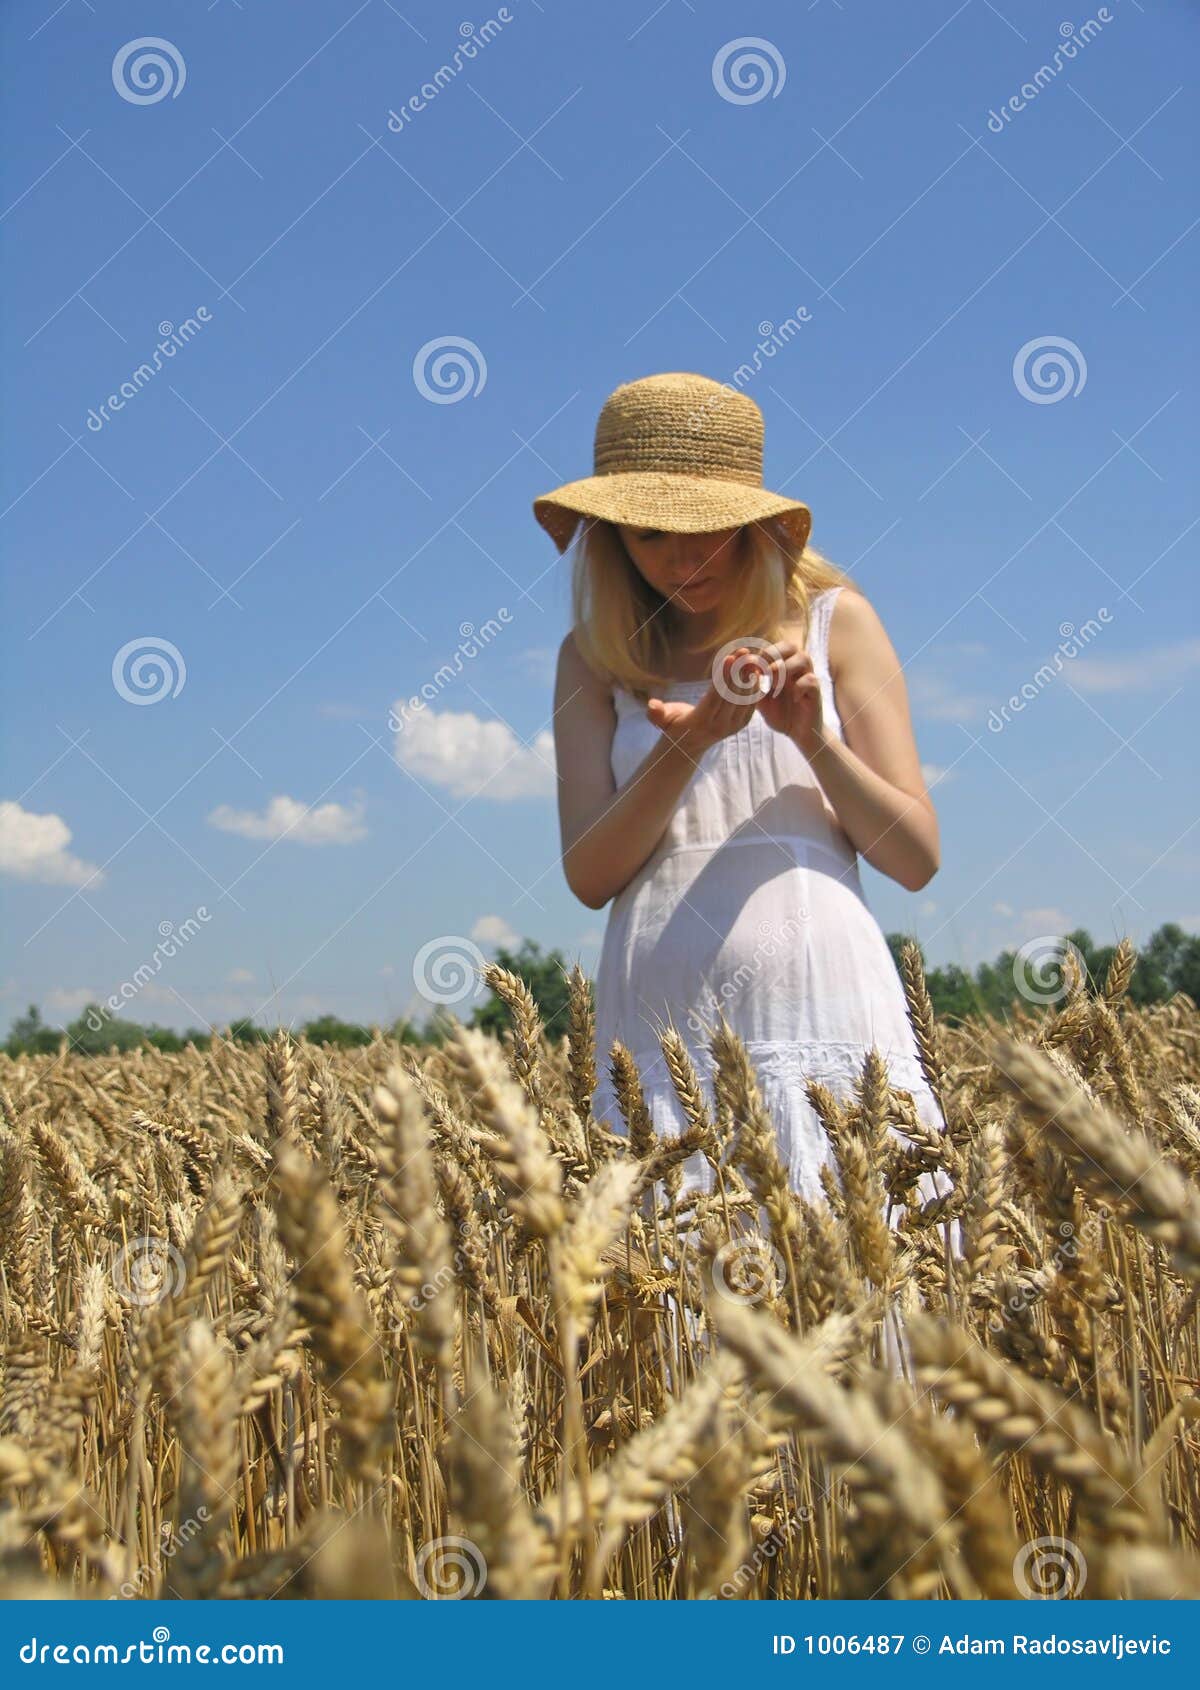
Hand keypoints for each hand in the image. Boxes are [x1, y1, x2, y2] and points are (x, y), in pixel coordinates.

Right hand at [646, 647, 765, 756]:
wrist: (687, 746)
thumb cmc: (671, 726)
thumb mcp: (660, 720)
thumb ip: (656, 713)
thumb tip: (651, 705)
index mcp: (701, 721)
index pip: (715, 696)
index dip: (724, 677)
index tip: (730, 657)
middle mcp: (719, 726)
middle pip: (733, 695)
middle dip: (739, 672)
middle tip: (744, 651)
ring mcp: (732, 727)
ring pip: (744, 699)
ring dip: (749, 677)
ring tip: (751, 657)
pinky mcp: (740, 725)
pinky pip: (751, 705)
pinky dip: (755, 688)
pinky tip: (756, 671)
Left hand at [752, 639, 826, 756]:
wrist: (798, 732)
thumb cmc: (779, 713)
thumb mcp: (759, 699)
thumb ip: (751, 685)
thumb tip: (739, 669)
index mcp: (783, 665)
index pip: (773, 647)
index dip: (761, 654)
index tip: (750, 669)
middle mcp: (797, 667)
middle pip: (790, 646)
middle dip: (773, 655)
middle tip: (762, 672)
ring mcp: (808, 677)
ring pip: (803, 658)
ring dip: (785, 668)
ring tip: (774, 685)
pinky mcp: (816, 691)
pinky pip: (811, 680)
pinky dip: (799, 687)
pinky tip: (792, 698)